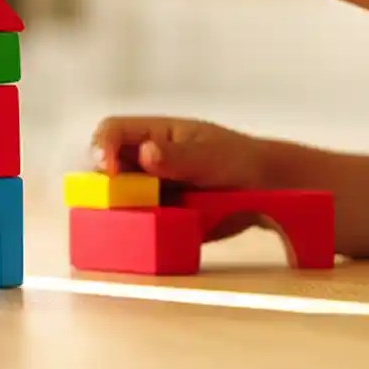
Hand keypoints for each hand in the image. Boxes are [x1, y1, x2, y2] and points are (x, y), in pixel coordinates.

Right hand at [92, 117, 274, 239]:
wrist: (267, 189)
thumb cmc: (240, 160)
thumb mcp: (211, 155)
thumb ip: (179, 155)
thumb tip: (146, 152)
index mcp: (153, 134)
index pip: (112, 132)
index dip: (102, 148)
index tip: (108, 172)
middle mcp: (143, 161)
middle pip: (104, 169)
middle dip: (103, 186)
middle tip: (117, 203)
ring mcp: (149, 189)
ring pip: (115, 199)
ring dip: (117, 211)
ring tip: (135, 221)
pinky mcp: (157, 215)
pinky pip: (136, 223)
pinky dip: (134, 230)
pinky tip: (146, 236)